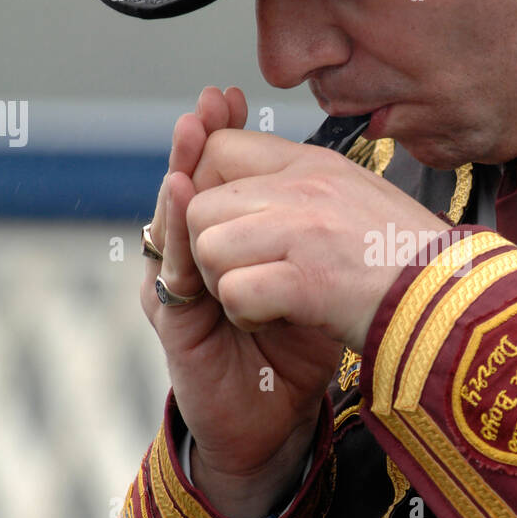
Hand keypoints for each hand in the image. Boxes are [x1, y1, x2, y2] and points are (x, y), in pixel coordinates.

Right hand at [142, 88, 340, 517]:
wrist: (281, 421)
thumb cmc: (304, 347)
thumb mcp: (322, 279)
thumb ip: (319, 236)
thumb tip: (349, 179)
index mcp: (237, 241)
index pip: (218, 174)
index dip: (218, 135)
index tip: (227, 97)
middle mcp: (203, 258)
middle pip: (189, 186)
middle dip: (195, 144)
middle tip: (205, 106)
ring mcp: (184, 288)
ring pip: (172, 222)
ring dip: (181, 175)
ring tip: (190, 134)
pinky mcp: (175, 323)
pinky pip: (167, 274)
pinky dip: (175, 237)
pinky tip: (182, 198)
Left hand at [187, 129, 451, 351]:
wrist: (459, 299)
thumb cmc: (412, 261)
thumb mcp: (359, 197)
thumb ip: (307, 188)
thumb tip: (257, 194)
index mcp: (313, 164)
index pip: (219, 149)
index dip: (205, 188)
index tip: (229, 227)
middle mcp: (303, 188)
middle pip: (201, 206)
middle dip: (212, 250)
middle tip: (249, 274)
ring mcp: (303, 231)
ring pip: (208, 248)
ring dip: (225, 284)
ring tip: (265, 298)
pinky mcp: (306, 281)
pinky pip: (233, 293)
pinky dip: (246, 315)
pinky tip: (278, 318)